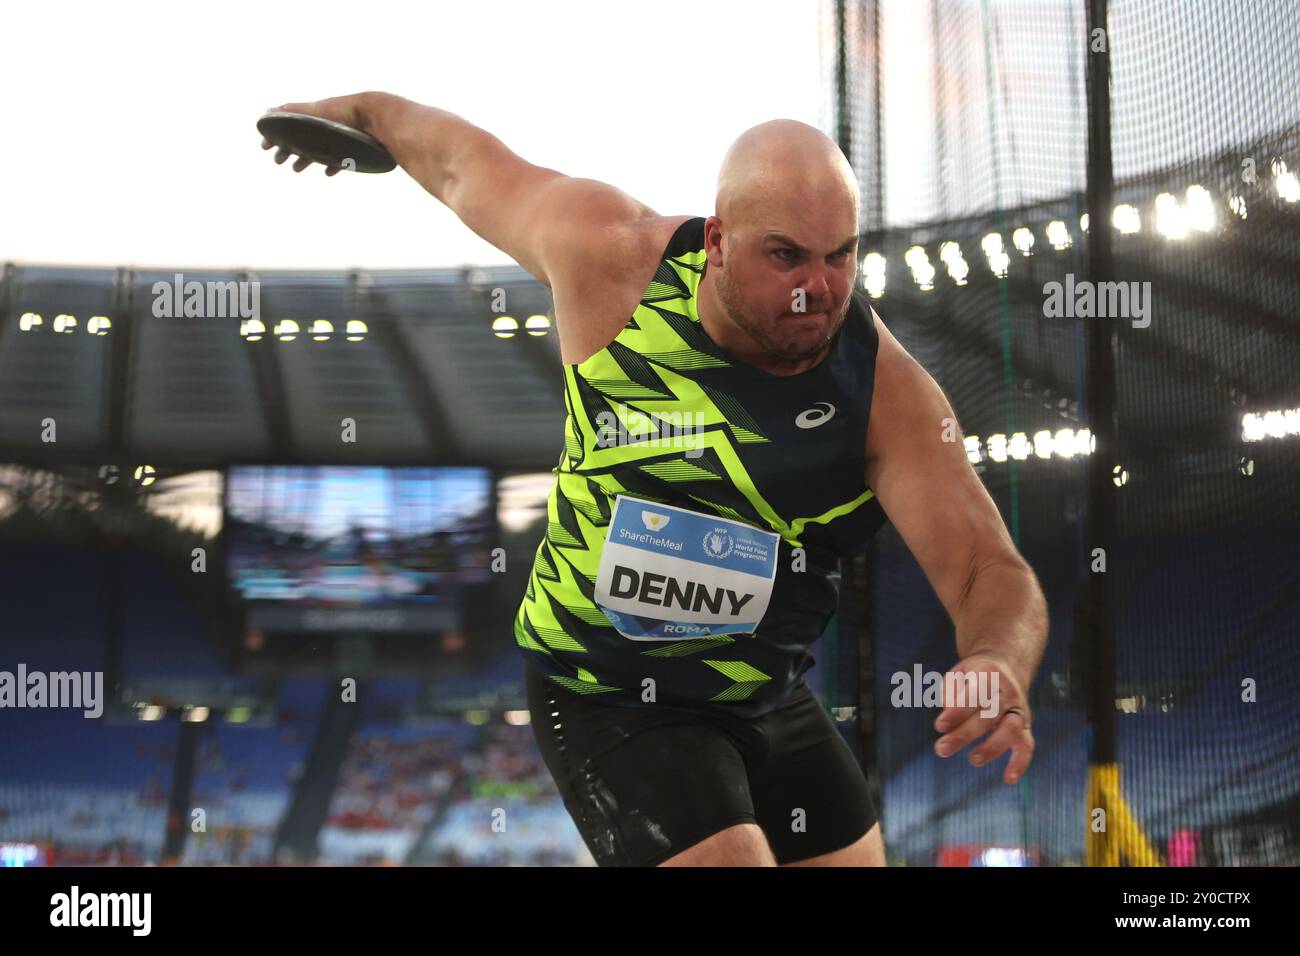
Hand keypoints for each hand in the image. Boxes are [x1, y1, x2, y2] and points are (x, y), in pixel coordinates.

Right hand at [261, 93, 370, 175]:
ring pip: (319, 150)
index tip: (265, 146)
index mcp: (314, 116)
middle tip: (277, 160)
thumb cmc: (344, 113)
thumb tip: (268, 113)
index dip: (276, 135)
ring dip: (306, 159)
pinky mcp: (355, 148)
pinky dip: (333, 165)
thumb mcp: (316, 113)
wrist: (376, 117)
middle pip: (302, 139)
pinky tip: (328, 172)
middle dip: (288, 149)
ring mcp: (340, 137)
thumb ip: (293, 113)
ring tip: (295, 168)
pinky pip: (342, 159)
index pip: (289, 125)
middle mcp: (325, 125)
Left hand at [932, 652, 1034, 783]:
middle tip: (941, 749)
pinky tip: (1009, 779)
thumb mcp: (958, 674)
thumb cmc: (973, 675)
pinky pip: (1026, 746)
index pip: (974, 695)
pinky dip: (1020, 763)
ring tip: (973, 759)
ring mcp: (1018, 710)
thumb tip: (949, 717)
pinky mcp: (1025, 727)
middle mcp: (1007, 692)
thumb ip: (950, 692)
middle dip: (965, 733)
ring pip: (1011, 730)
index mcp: (988, 674)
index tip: (939, 726)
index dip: (957, 711)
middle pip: (990, 715)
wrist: (1007, 668)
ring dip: (992, 747)